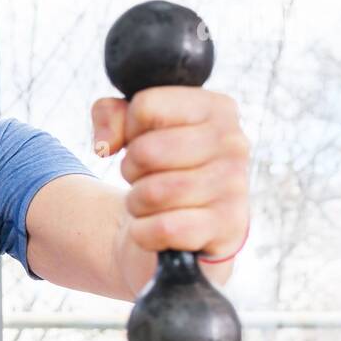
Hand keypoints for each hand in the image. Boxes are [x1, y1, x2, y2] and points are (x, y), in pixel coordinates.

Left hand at [91, 87, 249, 259]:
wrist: (185, 228)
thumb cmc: (159, 167)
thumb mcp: (131, 129)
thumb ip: (108, 115)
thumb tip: (106, 144)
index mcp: (216, 108)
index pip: (144, 107)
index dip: (128, 130)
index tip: (142, 141)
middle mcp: (233, 143)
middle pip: (146, 152)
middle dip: (130, 169)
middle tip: (144, 177)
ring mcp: (234, 186)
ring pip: (153, 193)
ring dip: (136, 203)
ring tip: (150, 202)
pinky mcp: (227, 228)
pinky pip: (164, 229)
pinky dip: (145, 233)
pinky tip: (156, 228)